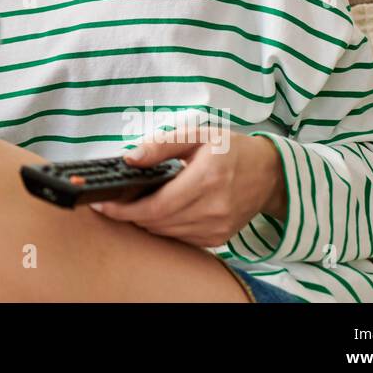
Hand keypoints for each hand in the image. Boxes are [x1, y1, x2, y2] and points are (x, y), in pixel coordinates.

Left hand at [90, 130, 286, 247]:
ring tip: (133, 204)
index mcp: (206, 179)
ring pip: (167, 233)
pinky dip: (164, 227)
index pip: (156, 205)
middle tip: (112, 202)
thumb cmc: (231, 149)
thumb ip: (161, 144)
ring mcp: (217, 226)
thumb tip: (130, 158)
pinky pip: (181, 238)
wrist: (269, 173)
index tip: (103, 204)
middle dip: (129, 215)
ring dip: (145, 221)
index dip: (125, 209)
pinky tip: (159, 211)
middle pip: (158, 222)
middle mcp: (213, 208)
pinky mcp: (219, 237)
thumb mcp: (197, 134)